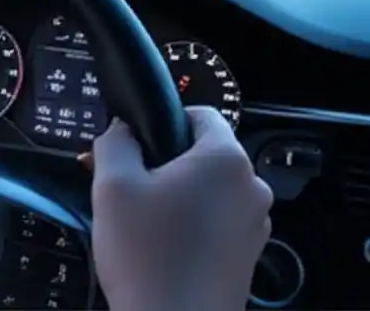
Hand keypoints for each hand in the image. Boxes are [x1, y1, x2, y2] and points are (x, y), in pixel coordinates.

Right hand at [89, 107, 272, 310]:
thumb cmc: (145, 254)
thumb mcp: (112, 186)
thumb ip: (115, 142)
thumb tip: (123, 130)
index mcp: (226, 159)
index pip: (200, 115)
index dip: (163, 123)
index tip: (134, 152)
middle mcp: (253, 186)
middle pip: (205, 156)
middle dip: (166, 166)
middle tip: (128, 192)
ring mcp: (257, 224)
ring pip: (210, 192)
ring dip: (179, 198)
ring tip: (142, 226)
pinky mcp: (249, 256)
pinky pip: (218, 223)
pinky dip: (193, 227)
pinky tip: (164, 250)